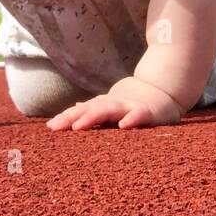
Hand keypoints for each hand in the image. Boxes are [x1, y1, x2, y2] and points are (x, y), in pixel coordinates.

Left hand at [46, 76, 182, 130]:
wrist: (165, 88)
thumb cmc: (136, 101)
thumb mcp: (113, 104)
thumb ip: (94, 108)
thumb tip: (73, 109)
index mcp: (106, 105)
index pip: (83, 110)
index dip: (67, 117)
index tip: (50, 127)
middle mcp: (115, 104)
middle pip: (91, 109)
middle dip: (73, 117)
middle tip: (56, 127)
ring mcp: (131, 107)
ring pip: (110, 110)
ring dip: (93, 117)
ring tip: (78, 126)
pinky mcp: (149, 112)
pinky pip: (139, 115)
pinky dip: (132, 119)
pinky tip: (123, 126)